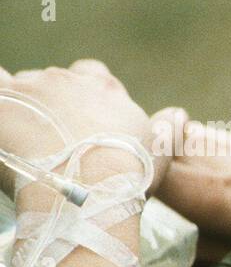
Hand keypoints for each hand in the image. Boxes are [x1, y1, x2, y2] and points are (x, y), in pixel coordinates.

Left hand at [0, 61, 170, 199]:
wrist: (87, 192)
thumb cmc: (126, 178)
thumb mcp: (160, 153)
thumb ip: (169, 129)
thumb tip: (178, 113)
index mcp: (105, 88)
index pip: (91, 73)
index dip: (84, 93)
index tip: (82, 118)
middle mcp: (68, 79)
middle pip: (53, 81)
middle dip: (51, 104)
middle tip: (52, 138)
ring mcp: (33, 87)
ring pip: (22, 86)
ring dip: (23, 107)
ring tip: (26, 139)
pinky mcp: (3, 100)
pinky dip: (2, 97)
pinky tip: (4, 117)